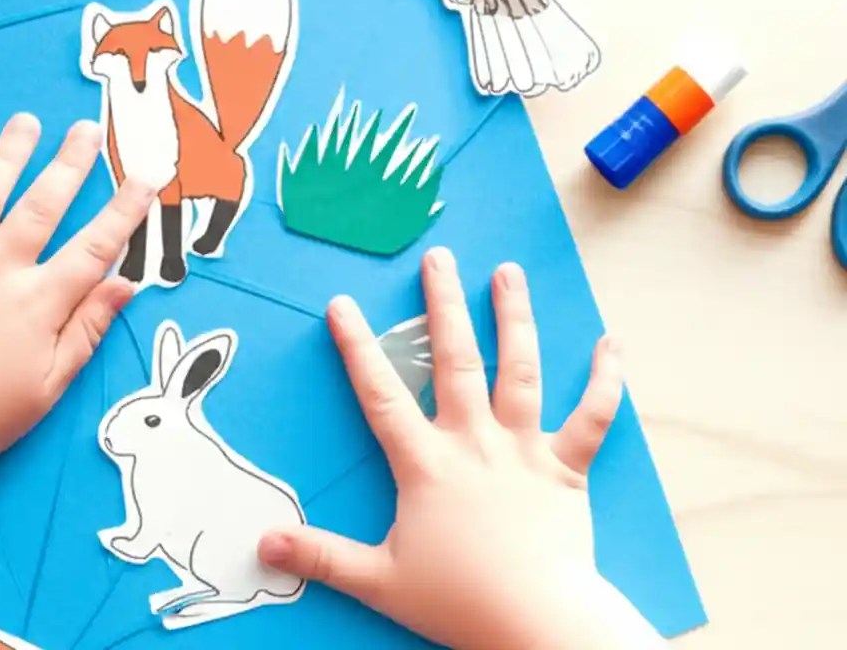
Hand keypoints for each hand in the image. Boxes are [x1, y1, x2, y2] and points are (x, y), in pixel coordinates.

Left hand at [0, 114, 153, 483]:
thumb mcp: (49, 385)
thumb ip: (87, 329)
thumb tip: (127, 284)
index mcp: (37, 303)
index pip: (94, 247)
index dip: (125, 210)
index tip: (147, 178)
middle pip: (42, 205)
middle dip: (70, 163)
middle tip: (88, 129)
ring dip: (9, 154)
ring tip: (27, 121)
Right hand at [259, 248, 663, 649]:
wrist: (538, 621)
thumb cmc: (459, 600)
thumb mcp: (377, 579)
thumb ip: (320, 555)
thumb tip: (263, 544)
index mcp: (426, 464)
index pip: (381, 394)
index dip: (357, 346)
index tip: (343, 304)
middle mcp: (475, 442)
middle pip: (456, 360)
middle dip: (443, 305)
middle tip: (439, 258)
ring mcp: (525, 450)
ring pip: (520, 371)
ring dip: (515, 318)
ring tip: (508, 273)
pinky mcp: (566, 468)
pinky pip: (592, 417)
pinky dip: (604, 380)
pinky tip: (608, 344)